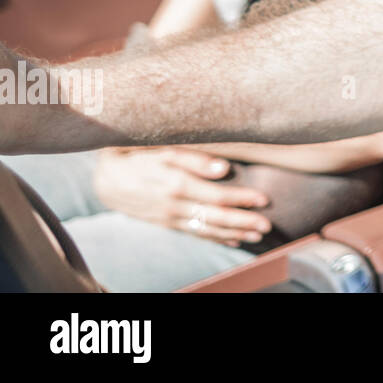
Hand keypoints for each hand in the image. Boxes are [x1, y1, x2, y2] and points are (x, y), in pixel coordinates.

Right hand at [93, 147, 271, 245]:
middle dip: (244, 222)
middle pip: (216, 218)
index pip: (218, 196)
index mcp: (178, 185)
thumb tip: (223, 168)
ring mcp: (170, 217)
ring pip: (207, 229)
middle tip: (267, 226)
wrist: (107, 178)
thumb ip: (194, 158)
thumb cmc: (139, 155)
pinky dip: (214, 237)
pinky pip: (194, 233)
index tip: (264, 200)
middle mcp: (175, 205)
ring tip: (256, 236)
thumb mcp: (164, 149)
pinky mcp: (166, 223)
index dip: (242, 199)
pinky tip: (232, 240)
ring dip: (233, 233)